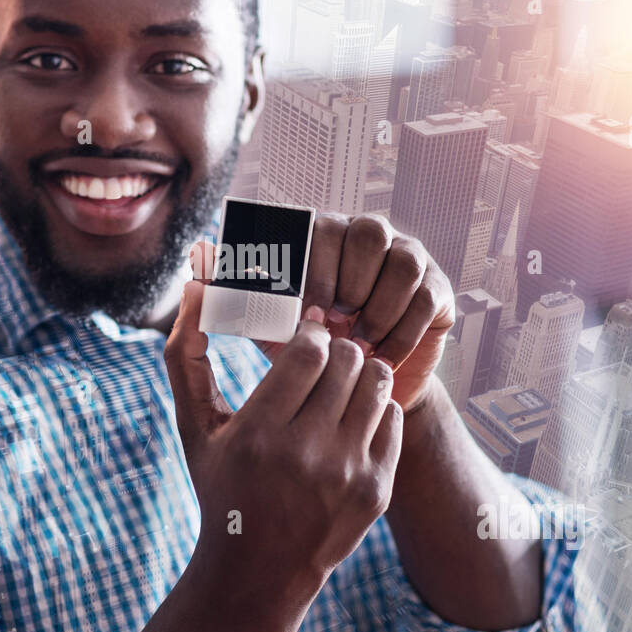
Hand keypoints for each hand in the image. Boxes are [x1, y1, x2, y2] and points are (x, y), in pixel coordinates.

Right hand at [163, 274, 404, 604]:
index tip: (306, 338)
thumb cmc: (222, 486)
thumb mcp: (195, 427)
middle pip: (346, 362)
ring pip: (376, 384)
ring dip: (360, 373)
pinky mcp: (377, 489)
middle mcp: (305, 455)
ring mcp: (346, 474)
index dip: (311, 335)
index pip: (308, 351)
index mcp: (257, 435)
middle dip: (337, 350)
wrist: (260, 569)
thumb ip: (185, 355)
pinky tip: (352, 418)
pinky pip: (393, 418)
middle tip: (326, 357)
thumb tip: (193, 286)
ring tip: (341, 381)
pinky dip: (375, 408)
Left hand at [196, 214, 455, 411]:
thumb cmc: (303, 365)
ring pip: (401, 257)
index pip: (317, 225)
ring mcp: (404, 259)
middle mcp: (363, 240)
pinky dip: (402, 329)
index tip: (299, 307)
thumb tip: (196, 266)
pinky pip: (426, 293)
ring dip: (378, 304)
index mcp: (319, 240)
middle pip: (365, 230)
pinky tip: (381, 359)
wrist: (356, 405)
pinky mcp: (435, 289)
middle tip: (330, 324)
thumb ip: (234, 300)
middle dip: (346, 279)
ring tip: (357, 344)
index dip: (310, 263)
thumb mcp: (265, 332)